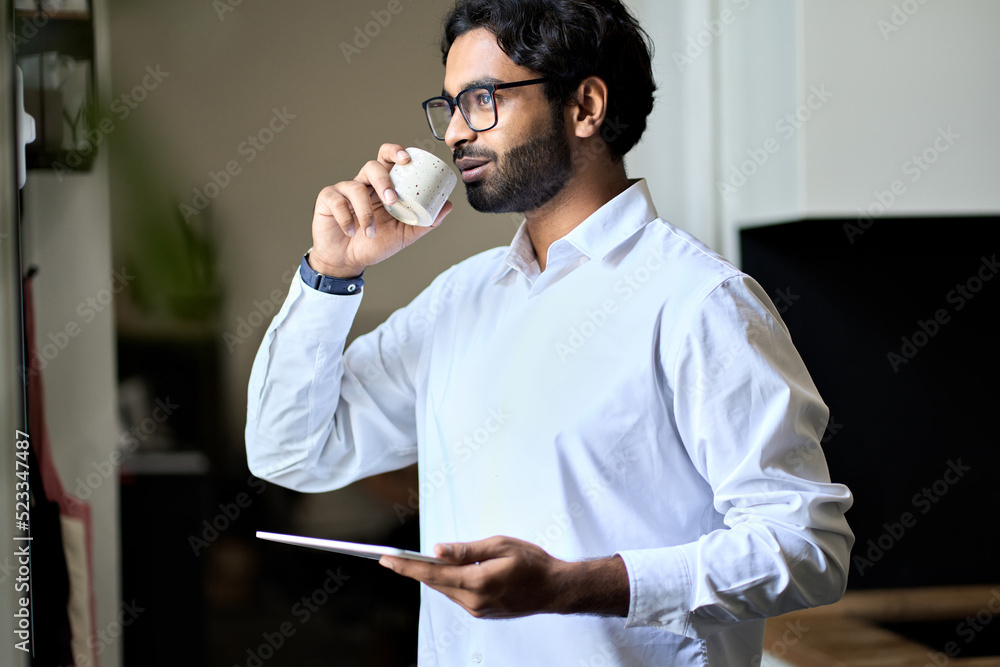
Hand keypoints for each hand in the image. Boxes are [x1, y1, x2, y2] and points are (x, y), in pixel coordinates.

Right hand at [309, 143, 452, 277]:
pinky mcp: (327, 199)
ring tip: (370, 231)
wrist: (347, 261)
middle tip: (392, 199)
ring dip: (365, 211)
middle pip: (372, 165)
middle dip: (383, 180)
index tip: (407, 159)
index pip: (388, 159)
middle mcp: (363, 184)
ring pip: (355, 186)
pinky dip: (346, 219)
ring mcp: (344, 190)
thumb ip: (425, 222)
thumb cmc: (373, 244)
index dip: (396, 152)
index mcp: (382, 186)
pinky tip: (352, 231)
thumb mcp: (403, 235)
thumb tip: (448, 205)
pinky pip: (337, 201)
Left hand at [379, 535, 629, 618]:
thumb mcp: (500, 545)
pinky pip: (457, 595)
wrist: (555, 589)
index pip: (432, 573)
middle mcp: (474, 601)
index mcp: (477, 582)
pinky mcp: (482, 612)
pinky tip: (446, 571)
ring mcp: (478, 610)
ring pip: (445, 590)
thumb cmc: (532, 562)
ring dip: (432, 576)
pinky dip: (448, 582)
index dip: (406, 566)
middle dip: (413, 570)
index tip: (386, 559)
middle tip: (392, 558)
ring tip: (415, 562)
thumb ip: (466, 550)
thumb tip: (437, 550)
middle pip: (435, 583)